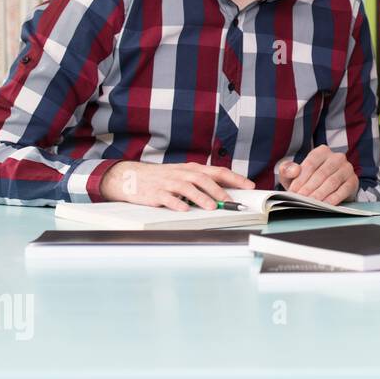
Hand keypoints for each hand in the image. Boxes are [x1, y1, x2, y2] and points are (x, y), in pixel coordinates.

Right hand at [99, 161, 254, 210]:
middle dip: (218, 191)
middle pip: (203, 179)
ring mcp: (167, 182)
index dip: (234, 178)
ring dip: (200, 197)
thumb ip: (201, 181)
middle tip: (229, 201)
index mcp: (191, 169)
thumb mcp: (182, 174)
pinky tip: (184, 209)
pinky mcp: (155, 193)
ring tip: (210, 207)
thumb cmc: (161, 178)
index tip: (249, 186)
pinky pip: (167, 198)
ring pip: (187, 187)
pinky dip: (176, 204)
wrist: (130, 176)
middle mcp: (181, 174)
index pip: (217, 172)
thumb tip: (226, 192)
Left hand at [277, 145, 358, 204]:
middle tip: (301, 199)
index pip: (310, 164)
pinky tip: (325, 205)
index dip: (301, 178)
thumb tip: (294, 170)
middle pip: (321, 173)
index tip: (293, 190)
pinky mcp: (353, 181)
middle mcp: (337, 157)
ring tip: (311, 203)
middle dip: (310, 188)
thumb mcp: (294, 174)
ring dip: (320, 193)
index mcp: (322, 151)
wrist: (326, 190)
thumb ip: (287, 170)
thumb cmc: (308, 180)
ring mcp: (347, 168)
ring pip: (332, 182)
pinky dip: (333, 198)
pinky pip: (343, 190)